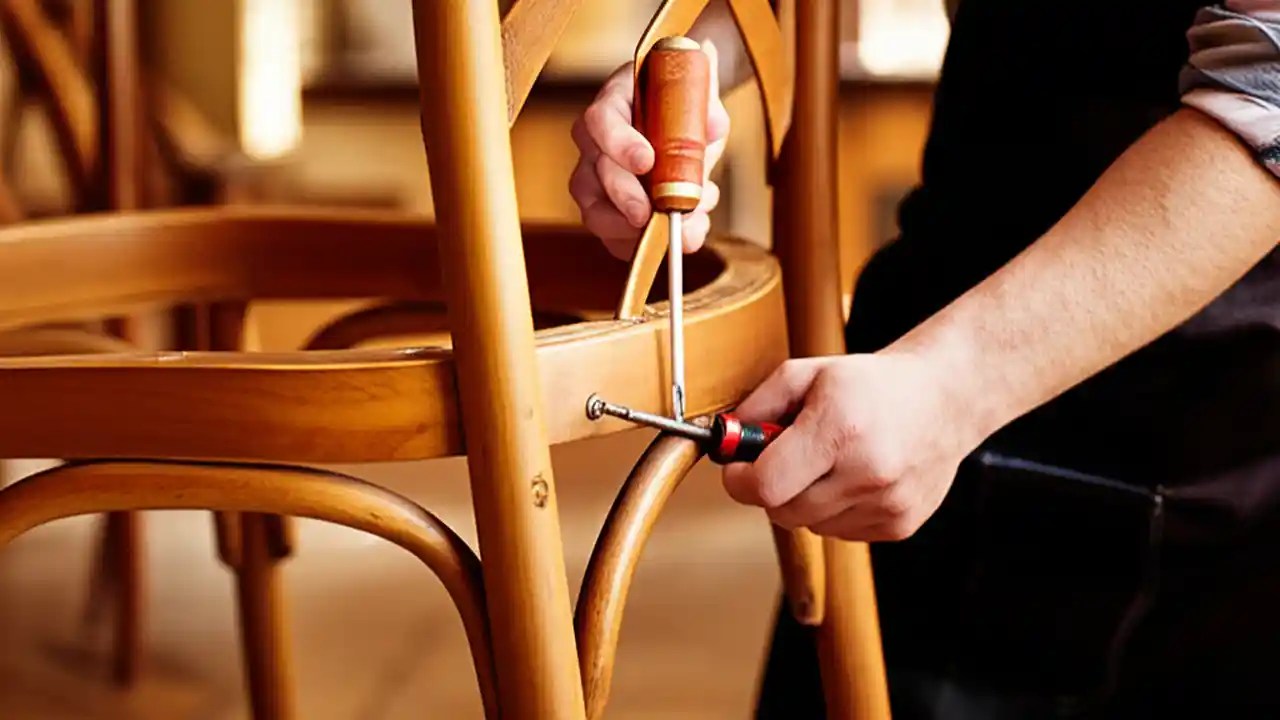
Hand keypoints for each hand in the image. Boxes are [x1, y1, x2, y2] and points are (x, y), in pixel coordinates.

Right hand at [570, 40, 730, 259]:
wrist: (682, 112)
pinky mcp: (605, 209)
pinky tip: (675, 239)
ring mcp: (595, 177)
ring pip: (594, 212)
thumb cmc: (686, 105)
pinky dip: (641, 246)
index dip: (620, 144)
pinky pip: (611, 236)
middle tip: (651, 215)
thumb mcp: (702, 105)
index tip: (646, 161)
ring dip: (634, 231)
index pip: (601, 121)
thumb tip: (708, 139)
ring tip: (680, 229)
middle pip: (593, 175)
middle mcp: (594, 141)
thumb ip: (705, 121)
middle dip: (626, 199)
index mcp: (614, 102)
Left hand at [721, 353, 983, 541]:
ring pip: (811, 525)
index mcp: (840, 428)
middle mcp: (867, 472)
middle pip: (782, 511)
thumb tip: (722, 443)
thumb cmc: (870, 383)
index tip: (736, 468)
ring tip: (830, 460)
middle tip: (783, 458)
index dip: (739, 480)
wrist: (945, 398)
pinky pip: (840, 532)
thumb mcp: (806, 373)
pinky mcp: (899, 526)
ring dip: (805, 499)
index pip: (765, 485)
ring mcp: (887, 504)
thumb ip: (756, 406)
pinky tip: (855, 476)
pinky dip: (835, 509)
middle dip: (771, 487)